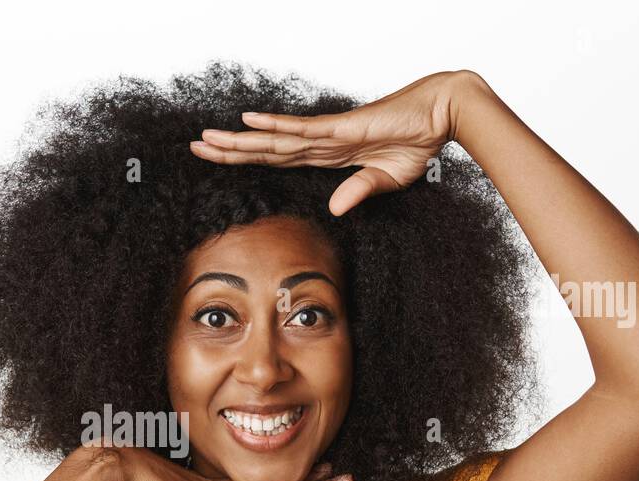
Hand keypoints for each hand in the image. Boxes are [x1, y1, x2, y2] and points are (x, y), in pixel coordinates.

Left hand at [189, 70, 481, 215]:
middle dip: (229, 150)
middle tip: (194, 146)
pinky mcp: (342, 128)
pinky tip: (249, 122)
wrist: (443, 113)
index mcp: (327, 156)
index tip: (218, 158)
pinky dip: (275, 127)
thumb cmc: (418, 141)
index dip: (246, 160)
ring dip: (240, 141)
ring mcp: (328, 134)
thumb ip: (358, 193)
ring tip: (206, 138)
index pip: (277, 160)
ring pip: (274, 141)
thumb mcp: (385, 179)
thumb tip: (334, 209)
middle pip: (265, 149)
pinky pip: (303, 130)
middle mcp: (320, 143)